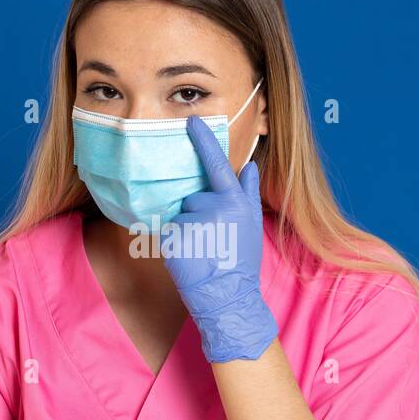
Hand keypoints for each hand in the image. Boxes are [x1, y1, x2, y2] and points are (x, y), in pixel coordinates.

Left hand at [162, 115, 278, 362]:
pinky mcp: (174, 238)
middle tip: (211, 242)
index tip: (192, 122)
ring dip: (185, 232)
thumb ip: (248, 193)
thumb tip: (250, 166)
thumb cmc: (240, 262)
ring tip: (201, 252)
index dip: (203, 142)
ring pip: (179, 216)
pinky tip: (189, 259)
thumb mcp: (251, 225)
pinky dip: (173, 245)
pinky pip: (167, 232)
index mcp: (235, 201)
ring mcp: (194, 222)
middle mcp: (215, 207)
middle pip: (192, 197)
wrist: (228, 298)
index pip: (216, 165)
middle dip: (196, 215)